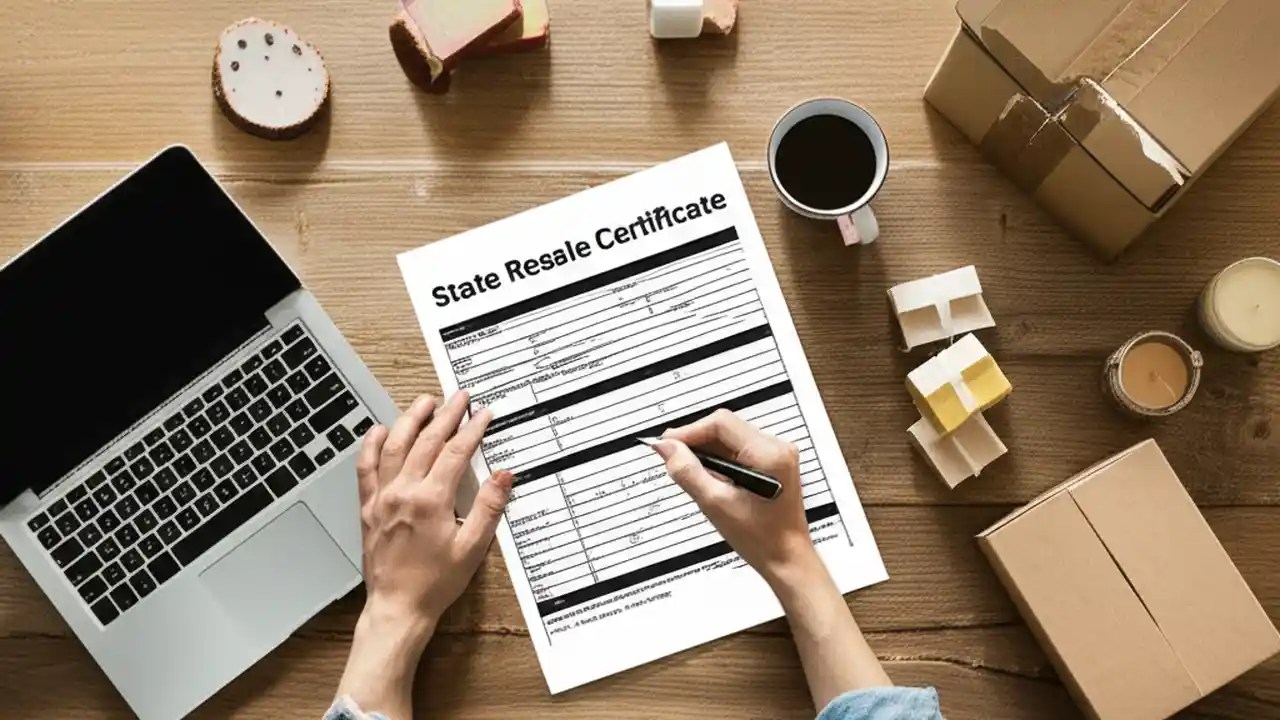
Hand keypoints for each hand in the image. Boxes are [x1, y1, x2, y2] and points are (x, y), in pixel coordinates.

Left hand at [356, 391, 512, 628]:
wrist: (398, 608)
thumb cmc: (434, 583)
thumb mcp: (472, 548)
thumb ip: (488, 508)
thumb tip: (504, 476)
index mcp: (431, 500)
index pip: (455, 452)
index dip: (472, 429)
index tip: (483, 414)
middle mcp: (403, 492)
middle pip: (426, 442)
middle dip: (446, 415)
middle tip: (459, 397)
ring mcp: (382, 498)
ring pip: (395, 446)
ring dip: (411, 419)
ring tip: (425, 402)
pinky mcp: (368, 508)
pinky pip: (366, 468)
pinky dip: (372, 445)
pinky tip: (380, 430)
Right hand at [652, 409, 818, 588]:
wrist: (786, 559)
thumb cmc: (761, 539)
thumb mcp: (715, 504)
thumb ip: (687, 471)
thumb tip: (666, 447)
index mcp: (768, 454)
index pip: (720, 424)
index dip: (688, 431)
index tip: (666, 444)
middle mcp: (777, 448)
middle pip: (725, 428)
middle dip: (696, 441)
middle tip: (671, 457)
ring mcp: (776, 455)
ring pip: (729, 438)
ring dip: (706, 452)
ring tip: (690, 472)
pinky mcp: (772, 464)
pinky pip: (738, 450)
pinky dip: (718, 460)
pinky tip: (709, 477)